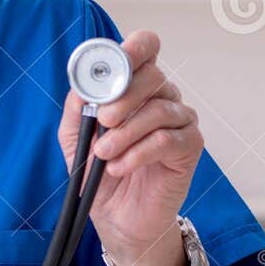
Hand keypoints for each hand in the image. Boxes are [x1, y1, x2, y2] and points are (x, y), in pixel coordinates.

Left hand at [57, 29, 203, 265]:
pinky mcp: (190, 147)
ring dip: (126, 132)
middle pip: (153, 75)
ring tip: (104, 153)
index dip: (134, 48)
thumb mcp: (74, 137)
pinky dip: (139, 153)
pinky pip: (168, 139)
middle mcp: (162, 96)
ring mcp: (179, 120)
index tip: (116, 63)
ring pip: (159, 109)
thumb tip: (82, 85)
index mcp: (135, 85)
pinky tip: (120, 167)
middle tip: (103, 120)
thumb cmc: (98, 172)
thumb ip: (77, 107)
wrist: (117, 217)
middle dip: (123, 97)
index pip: (146, 48)